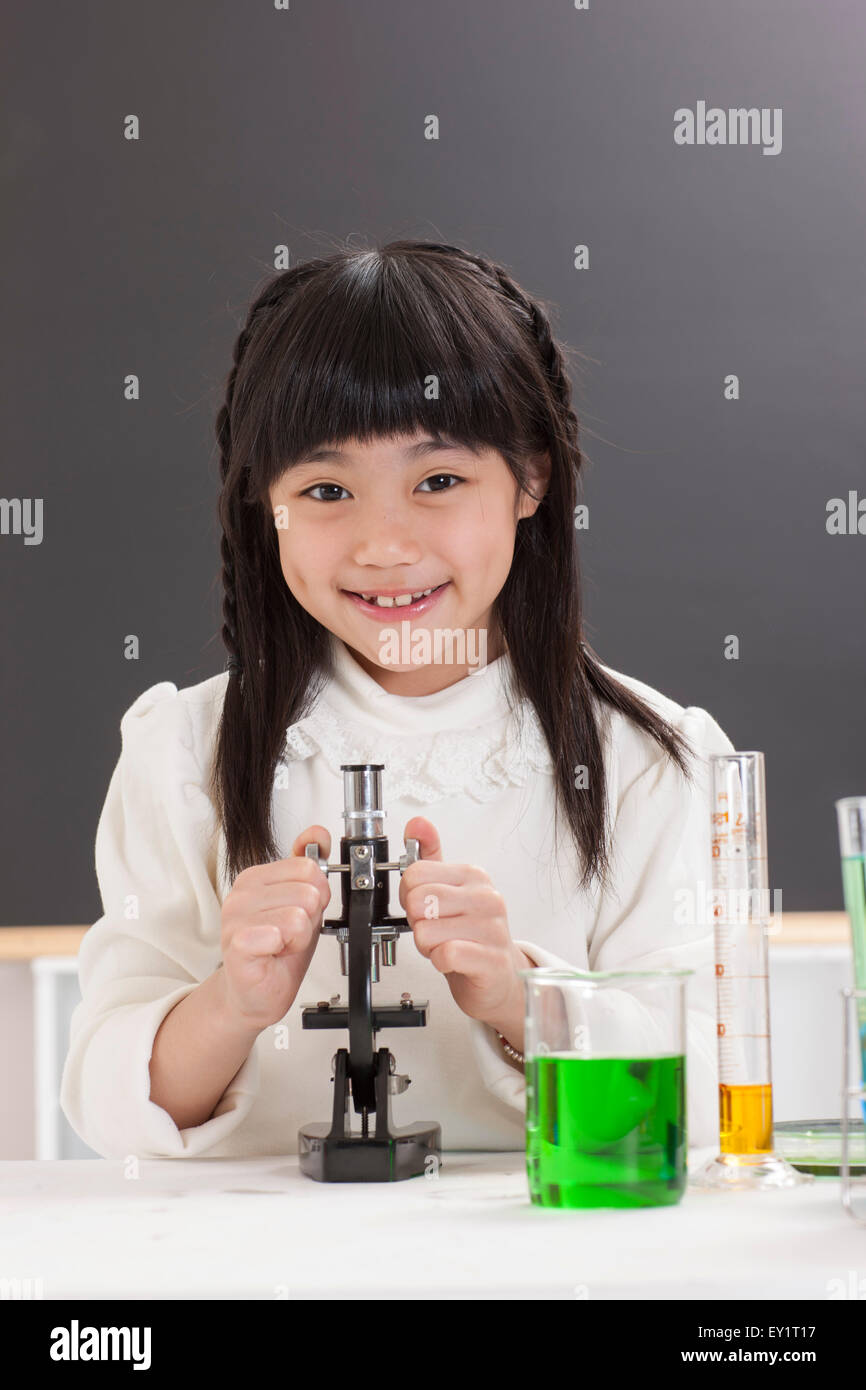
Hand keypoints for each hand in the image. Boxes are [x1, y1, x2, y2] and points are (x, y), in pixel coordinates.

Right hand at [218, 826, 331, 1031]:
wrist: (256, 993)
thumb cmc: (277, 951)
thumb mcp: (303, 904)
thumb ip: (310, 867)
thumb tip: (318, 833)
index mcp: (257, 877)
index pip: (309, 867)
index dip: (316, 897)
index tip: (299, 913)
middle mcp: (242, 893)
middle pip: (309, 890)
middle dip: (309, 919)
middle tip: (290, 934)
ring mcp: (235, 917)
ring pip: (299, 914)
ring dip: (298, 938)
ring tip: (281, 945)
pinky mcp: (237, 943)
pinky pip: (278, 933)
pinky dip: (285, 948)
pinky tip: (272, 954)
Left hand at [397, 816, 529, 1043]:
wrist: (498, 979)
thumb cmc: (470, 936)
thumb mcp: (447, 892)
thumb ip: (429, 858)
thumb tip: (418, 824)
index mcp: (473, 876)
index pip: (415, 874)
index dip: (410, 898)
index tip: (426, 910)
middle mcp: (486, 898)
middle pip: (418, 902)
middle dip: (418, 924)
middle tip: (437, 931)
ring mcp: (492, 929)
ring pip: (426, 931)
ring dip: (428, 947)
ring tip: (447, 946)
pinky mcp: (491, 960)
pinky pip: (446, 954)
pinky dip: (440, 962)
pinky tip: (453, 961)